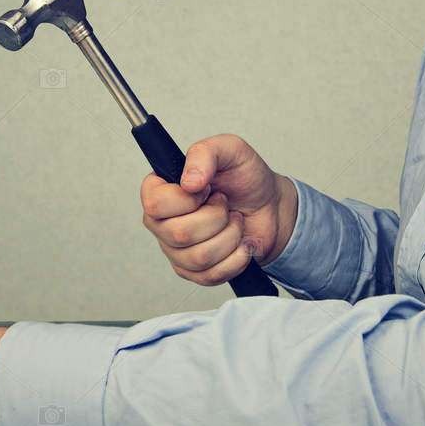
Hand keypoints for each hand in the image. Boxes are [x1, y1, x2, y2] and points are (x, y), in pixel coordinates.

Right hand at [139, 133, 296, 285]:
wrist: (270, 206)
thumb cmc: (246, 177)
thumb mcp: (230, 150)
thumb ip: (205, 154)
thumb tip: (188, 182)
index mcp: (162, 190)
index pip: (154, 203)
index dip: (186, 199)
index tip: (207, 189)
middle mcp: (162, 222)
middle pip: (180, 233)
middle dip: (217, 217)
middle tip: (225, 205)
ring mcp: (176, 250)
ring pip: (199, 256)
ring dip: (229, 236)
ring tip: (234, 221)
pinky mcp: (195, 272)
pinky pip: (212, 275)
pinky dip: (236, 257)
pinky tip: (239, 243)